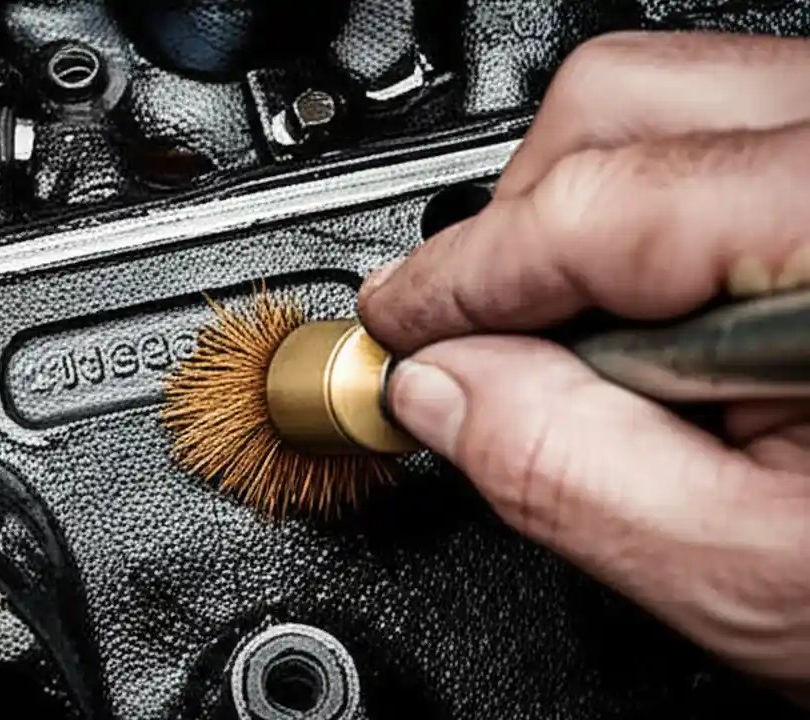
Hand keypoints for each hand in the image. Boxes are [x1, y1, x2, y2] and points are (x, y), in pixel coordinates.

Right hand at [359, 32, 809, 702]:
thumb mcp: (763, 575)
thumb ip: (572, 473)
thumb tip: (443, 389)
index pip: (590, 203)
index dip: (459, 276)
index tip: (399, 327)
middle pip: (619, 104)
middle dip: (515, 229)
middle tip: (488, 346)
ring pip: (669, 103)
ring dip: (585, 226)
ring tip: (608, 358)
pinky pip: (731, 136)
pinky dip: (659, 225)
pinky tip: (683, 329)